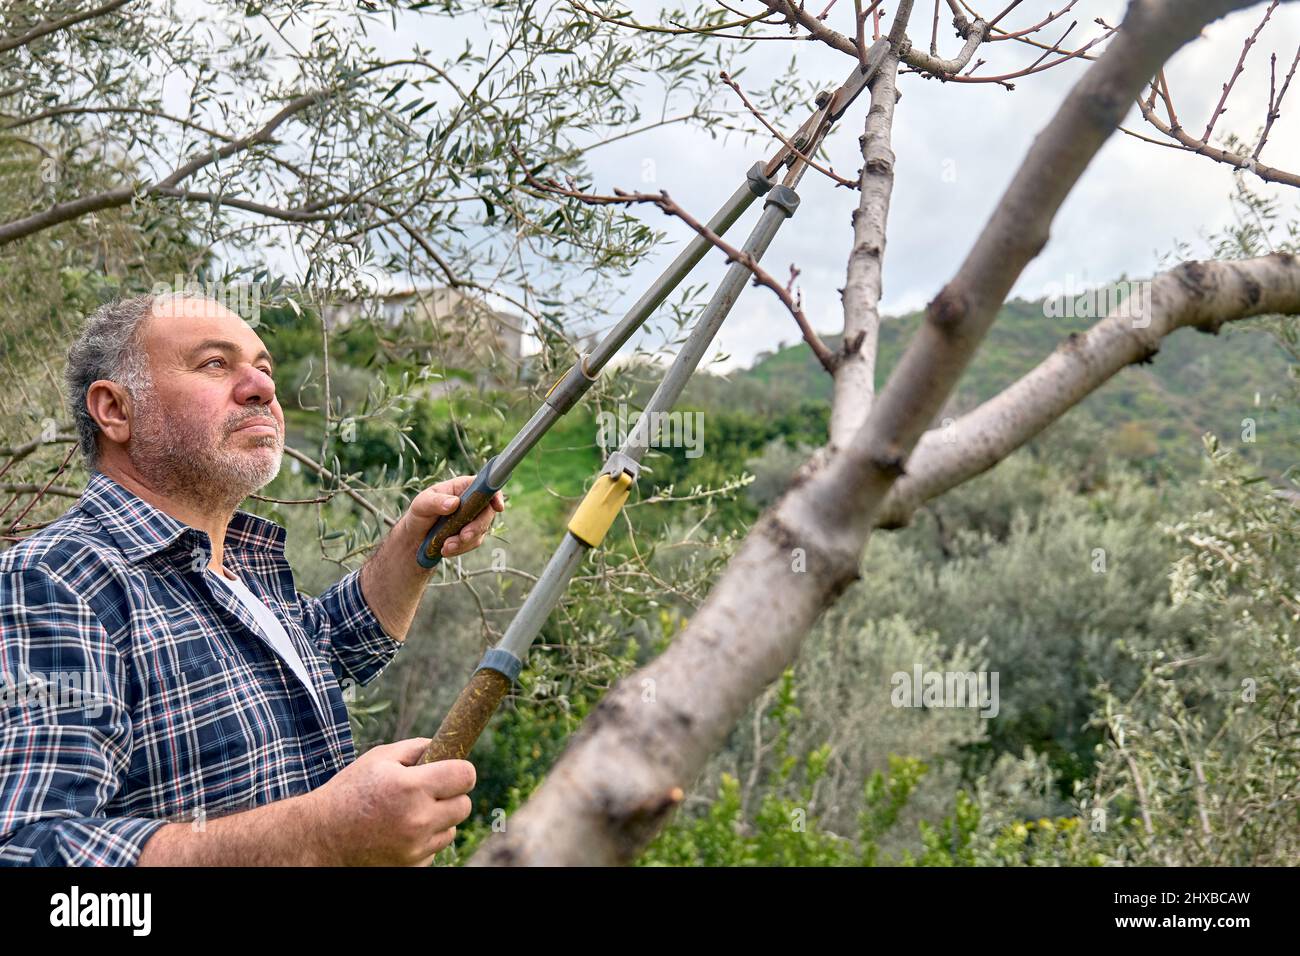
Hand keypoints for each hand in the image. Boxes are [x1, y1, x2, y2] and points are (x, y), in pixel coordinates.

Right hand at [304, 737, 475, 865]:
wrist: (320, 837)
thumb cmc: (350, 791)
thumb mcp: (379, 759)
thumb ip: (417, 748)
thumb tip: (447, 745)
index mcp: (410, 787)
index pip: (465, 776)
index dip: (462, 771)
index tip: (454, 771)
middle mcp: (417, 819)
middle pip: (464, 805)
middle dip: (451, 796)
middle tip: (429, 792)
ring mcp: (414, 848)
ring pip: (451, 829)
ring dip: (439, 820)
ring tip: (408, 813)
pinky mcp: (411, 867)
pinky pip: (434, 849)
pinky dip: (424, 841)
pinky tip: (399, 833)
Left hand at [407, 475, 505, 557]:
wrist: (416, 537)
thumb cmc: (420, 514)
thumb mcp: (421, 504)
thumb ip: (436, 501)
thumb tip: (454, 503)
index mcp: (463, 487)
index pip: (485, 486)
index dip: (495, 495)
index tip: (498, 507)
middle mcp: (472, 502)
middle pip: (488, 511)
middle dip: (477, 526)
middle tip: (463, 537)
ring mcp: (474, 518)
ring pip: (481, 530)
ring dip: (465, 541)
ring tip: (446, 547)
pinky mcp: (472, 534)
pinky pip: (473, 542)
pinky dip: (461, 548)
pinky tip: (446, 549)